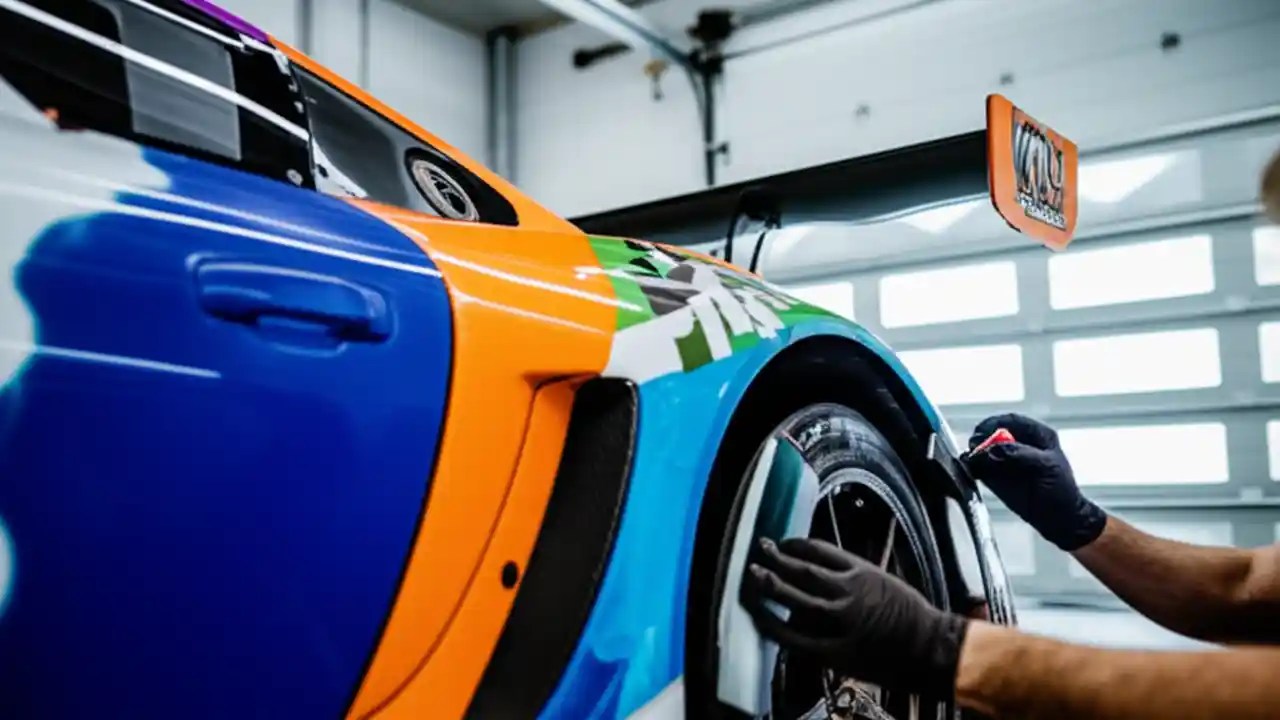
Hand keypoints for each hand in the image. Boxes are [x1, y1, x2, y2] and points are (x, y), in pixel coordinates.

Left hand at [743, 537, 967, 695]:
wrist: (931, 648)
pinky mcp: (836, 649)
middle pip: (804, 571)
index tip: (783, 543)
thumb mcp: (885, 581)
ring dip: (772, 586)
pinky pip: (797, 637)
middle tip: (759, 549)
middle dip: (777, 559)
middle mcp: (849, 592)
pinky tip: (761, 617)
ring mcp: (841, 620)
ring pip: (798, 598)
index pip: (820, 550)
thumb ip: (854, 575)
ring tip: (754, 576)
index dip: (797, 545)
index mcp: (862, 572)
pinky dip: (776, 626)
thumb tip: (823, 569)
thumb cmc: (912, 615)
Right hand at [965, 413, 1106, 550]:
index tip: (983, 432)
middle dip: (982, 439)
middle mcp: (1018, 444)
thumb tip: (993, 450)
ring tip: (974, 461)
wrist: (1059, 519)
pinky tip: (973, 470)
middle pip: (992, 433)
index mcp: (1035, 435)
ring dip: (975, 454)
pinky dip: (973, 467)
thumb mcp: (1046, 467)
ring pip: (983, 450)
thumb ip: (1020, 455)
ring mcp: (1005, 460)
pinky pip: (979, 467)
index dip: (995, 423)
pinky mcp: (995, 476)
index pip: (1010, 420)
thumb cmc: (1061, 490)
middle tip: (975, 447)